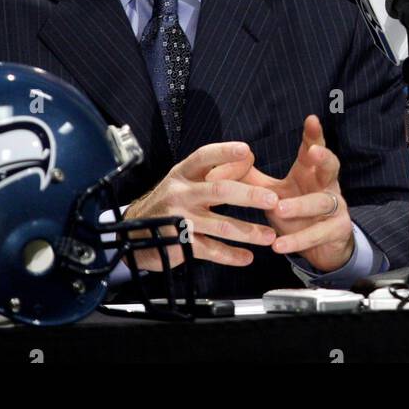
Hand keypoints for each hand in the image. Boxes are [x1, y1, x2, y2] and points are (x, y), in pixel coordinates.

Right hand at [124, 142, 279, 270]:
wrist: (135, 233)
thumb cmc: (171, 202)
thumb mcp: (187, 181)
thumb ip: (217, 171)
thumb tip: (249, 157)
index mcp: (183, 174)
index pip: (204, 157)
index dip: (224, 153)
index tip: (246, 151)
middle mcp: (180, 193)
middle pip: (219, 191)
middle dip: (248, 195)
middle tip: (273, 200)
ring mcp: (179, 219)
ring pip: (219, 225)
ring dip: (247, 231)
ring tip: (269, 236)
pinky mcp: (179, 243)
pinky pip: (210, 250)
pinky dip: (230, 255)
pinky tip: (246, 257)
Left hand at [207, 115, 354, 272]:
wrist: (323, 246)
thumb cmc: (296, 212)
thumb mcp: (274, 193)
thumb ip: (251, 179)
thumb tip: (225, 163)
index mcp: (311, 173)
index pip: (313, 148)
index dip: (313, 134)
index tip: (310, 119)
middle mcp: (327, 186)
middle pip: (331, 166)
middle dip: (323, 157)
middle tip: (312, 152)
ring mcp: (335, 208)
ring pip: (322, 202)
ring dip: (301, 205)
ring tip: (279, 208)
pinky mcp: (337, 231)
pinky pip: (318, 234)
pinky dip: (298, 240)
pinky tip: (279, 246)